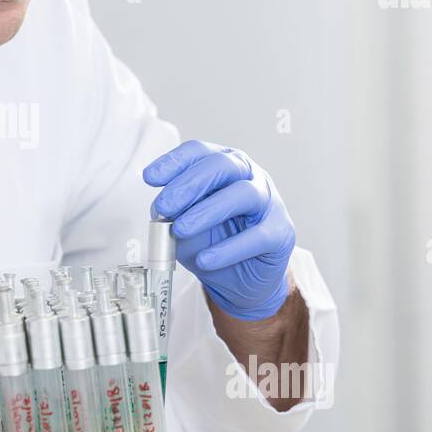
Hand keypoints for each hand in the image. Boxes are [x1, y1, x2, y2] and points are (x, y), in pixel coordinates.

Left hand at [143, 140, 294, 320]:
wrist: (241, 280)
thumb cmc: (214, 241)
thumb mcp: (186, 226)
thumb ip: (174, 214)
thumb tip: (160, 210)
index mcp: (223, 166)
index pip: (199, 152)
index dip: (174, 161)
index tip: (150, 177)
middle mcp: (248, 176)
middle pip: (222, 165)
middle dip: (189, 184)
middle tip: (164, 206)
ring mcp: (268, 202)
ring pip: (243, 194)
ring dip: (207, 211)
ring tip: (181, 230)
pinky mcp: (281, 232)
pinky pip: (257, 236)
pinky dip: (228, 249)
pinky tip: (206, 259)